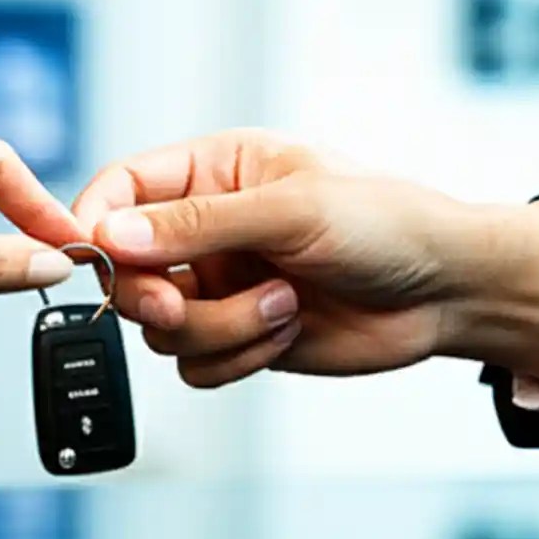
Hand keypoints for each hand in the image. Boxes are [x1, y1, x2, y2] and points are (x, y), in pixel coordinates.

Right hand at [73, 128, 538, 387]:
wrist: (444, 293)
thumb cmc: (387, 225)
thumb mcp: (293, 210)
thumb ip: (200, 225)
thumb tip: (114, 236)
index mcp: (215, 173)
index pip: (123, 188)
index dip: (96, 222)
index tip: (94, 256)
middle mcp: (208, 231)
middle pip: (128, 270)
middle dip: (154, 296)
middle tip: (179, 306)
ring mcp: (223, 287)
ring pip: (163, 329)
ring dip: (220, 329)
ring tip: (283, 306)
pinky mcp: (241, 337)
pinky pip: (197, 366)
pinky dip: (238, 358)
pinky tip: (287, 332)